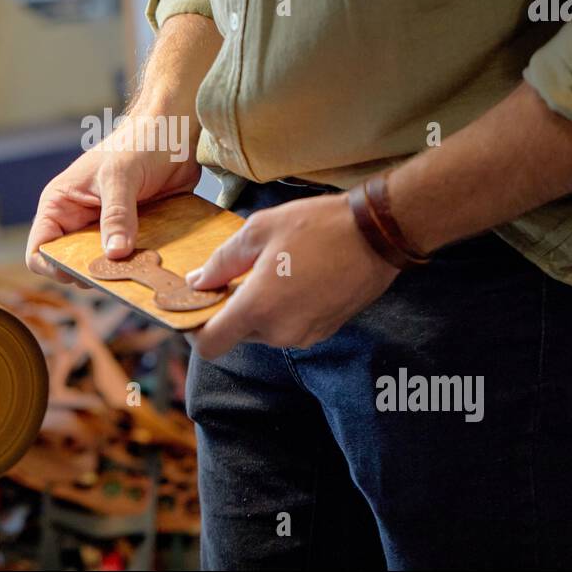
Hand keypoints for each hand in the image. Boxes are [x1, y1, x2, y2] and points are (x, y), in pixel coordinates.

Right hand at [26, 113, 202, 283]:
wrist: (176, 129)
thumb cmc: (139, 141)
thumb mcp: (121, 176)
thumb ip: (117, 215)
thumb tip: (114, 254)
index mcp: (60, 205)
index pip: (40, 250)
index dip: (53, 267)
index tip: (83, 273)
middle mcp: (79, 221)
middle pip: (73, 264)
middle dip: (92, 273)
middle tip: (119, 276)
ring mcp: (107, 229)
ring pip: (104, 266)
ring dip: (120, 272)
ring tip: (140, 271)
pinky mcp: (134, 233)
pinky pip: (132, 260)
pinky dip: (142, 265)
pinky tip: (156, 266)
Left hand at [186, 192, 399, 359]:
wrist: (377, 234)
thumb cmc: (318, 226)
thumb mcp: (259, 230)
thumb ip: (222, 261)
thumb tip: (197, 281)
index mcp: (258, 308)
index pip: (209, 345)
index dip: (194, 331)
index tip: (197, 308)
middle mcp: (279, 331)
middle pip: (236, 334)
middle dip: (230, 309)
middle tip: (237, 274)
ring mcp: (304, 335)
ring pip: (263, 331)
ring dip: (258, 308)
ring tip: (272, 270)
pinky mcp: (324, 331)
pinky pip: (288, 327)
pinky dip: (282, 309)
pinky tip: (294, 278)